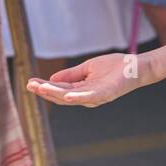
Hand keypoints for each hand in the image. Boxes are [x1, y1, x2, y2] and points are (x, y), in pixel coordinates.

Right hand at [26, 52, 145, 107]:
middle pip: (62, 96)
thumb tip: (52, 79)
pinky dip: (78, 98)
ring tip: (41, 88)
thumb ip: (71, 74)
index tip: (30, 82)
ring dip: (56, 94)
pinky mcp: (106, 94)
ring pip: (72, 98)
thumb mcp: (88, 68)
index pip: (60, 90)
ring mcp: (96, 97)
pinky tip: (66, 96)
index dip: (45, 87)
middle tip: (30, 86)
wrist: (136, 66)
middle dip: (45, 91)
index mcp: (82, 90)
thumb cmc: (114, 67)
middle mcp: (87, 97)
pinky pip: (90, 97)